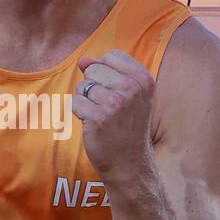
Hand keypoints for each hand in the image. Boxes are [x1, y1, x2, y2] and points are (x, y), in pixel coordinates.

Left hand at [72, 49, 156, 184]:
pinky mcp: (97, 117)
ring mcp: (115, 103)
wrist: (130, 164)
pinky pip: (75, 102)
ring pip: (83, 86)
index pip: (112, 56)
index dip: (106, 72)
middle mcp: (132, 88)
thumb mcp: (130, 95)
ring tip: (103, 117)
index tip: (116, 92)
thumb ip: (109, 72)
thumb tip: (83, 60)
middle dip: (95, 87)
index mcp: (144, 79)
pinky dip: (80, 114)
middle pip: (94, 70)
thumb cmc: (127, 127)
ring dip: (87, 102)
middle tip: (110, 109)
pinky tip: (94, 125)